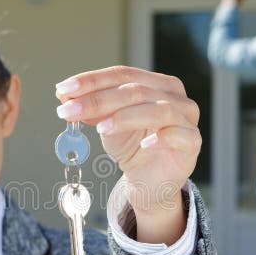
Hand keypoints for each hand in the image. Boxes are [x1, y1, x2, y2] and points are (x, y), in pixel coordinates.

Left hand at [55, 66, 200, 243]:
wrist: (149, 180)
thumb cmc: (131, 146)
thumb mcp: (106, 124)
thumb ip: (91, 108)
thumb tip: (63, 94)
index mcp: (154, 83)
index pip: (122, 74)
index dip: (91, 80)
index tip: (63, 90)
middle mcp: (174, 95)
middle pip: (136, 90)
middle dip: (98, 99)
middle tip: (69, 110)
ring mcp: (187, 117)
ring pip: (158, 110)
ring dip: (126, 117)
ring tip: (100, 128)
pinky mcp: (192, 142)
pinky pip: (179, 135)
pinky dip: (161, 137)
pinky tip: (143, 144)